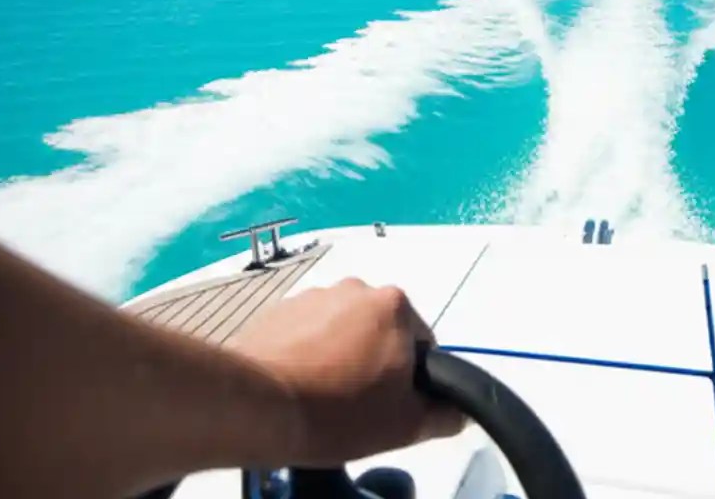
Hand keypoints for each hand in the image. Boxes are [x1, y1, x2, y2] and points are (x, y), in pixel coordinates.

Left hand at [228, 278, 464, 464]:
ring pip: (342, 329)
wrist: (258, 407)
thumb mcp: (406, 425)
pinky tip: (298, 382)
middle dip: (374, 360)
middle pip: (380, 330)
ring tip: (323, 393)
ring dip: (340, 354)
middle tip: (358, 402)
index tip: (391, 404)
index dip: (412, 379)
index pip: (422, 343)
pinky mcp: (277, 310)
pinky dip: (307, 352)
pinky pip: (306, 331)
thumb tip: (457, 411)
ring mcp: (313, 296)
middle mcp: (357, 288)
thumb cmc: (340, 411)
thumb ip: (444, 414)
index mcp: (396, 305)